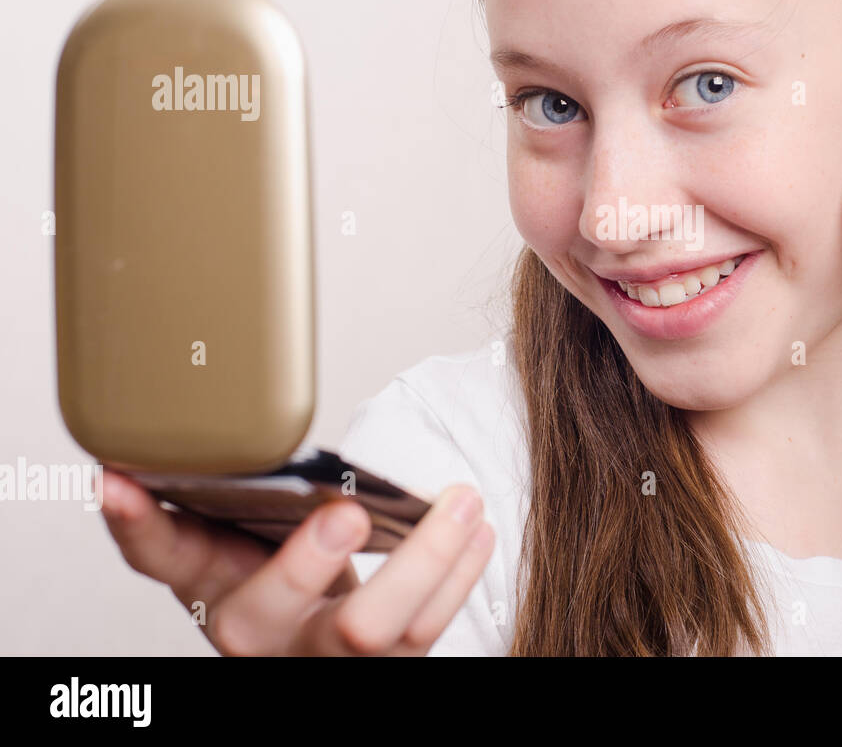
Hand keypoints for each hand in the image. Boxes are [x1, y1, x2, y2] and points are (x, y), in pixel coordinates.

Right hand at [99, 471, 494, 654]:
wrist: (317, 653)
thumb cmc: (285, 578)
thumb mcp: (249, 539)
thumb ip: (247, 492)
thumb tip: (244, 415)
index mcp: (211, 585)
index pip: (158, 555)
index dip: (134, 521)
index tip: (117, 478)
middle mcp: (258, 633)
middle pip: (270, 612)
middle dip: (308, 562)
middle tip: (348, 511)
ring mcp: (319, 659)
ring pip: (371, 631)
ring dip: (427, 560)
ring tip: (464, 502)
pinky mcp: (381, 669)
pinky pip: (426, 635)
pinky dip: (460, 577)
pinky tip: (480, 531)